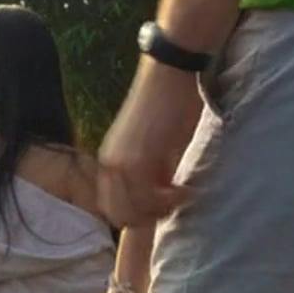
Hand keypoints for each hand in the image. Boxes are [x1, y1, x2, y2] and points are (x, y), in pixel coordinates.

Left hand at [91, 59, 201, 229]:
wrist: (169, 74)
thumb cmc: (168, 105)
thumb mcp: (153, 146)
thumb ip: (150, 174)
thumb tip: (160, 198)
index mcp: (108, 163)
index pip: (112, 209)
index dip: (138, 215)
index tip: (163, 205)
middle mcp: (108, 166)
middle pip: (119, 217)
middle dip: (149, 217)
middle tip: (174, 203)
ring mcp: (119, 165)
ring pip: (134, 213)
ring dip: (162, 210)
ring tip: (183, 193)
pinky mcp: (136, 161)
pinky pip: (149, 200)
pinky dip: (170, 202)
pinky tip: (185, 188)